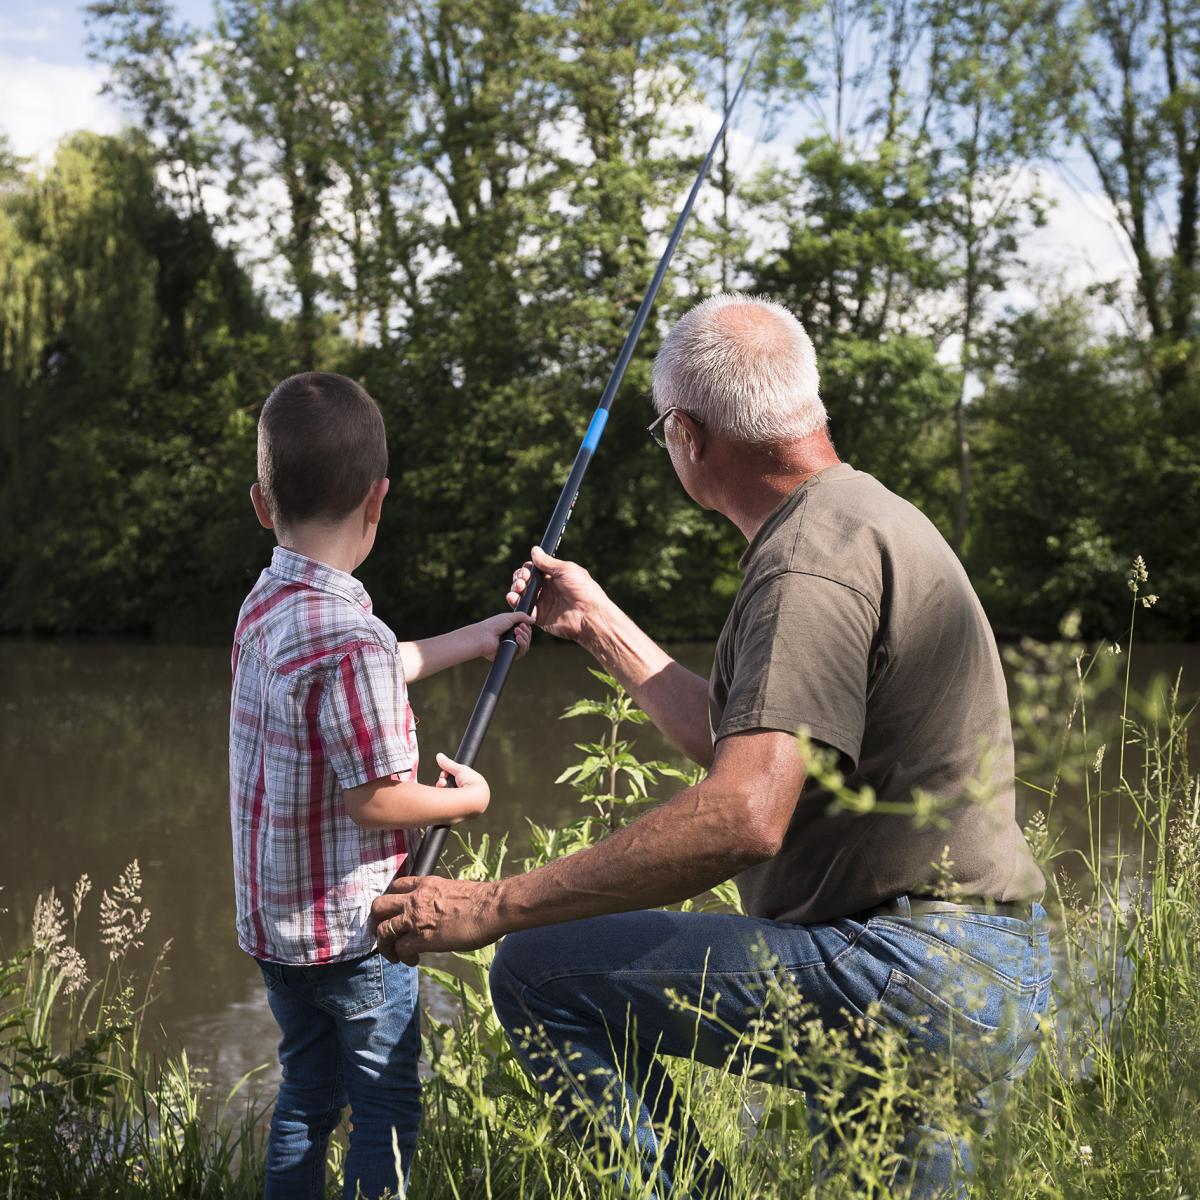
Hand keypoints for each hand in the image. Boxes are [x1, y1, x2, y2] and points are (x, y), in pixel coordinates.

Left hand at [370, 876, 503, 964]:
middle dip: (376, 923)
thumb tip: (439, 909)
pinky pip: (400, 949)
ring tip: (395, 955)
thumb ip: (439, 897)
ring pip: (383, 930)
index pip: (395, 886)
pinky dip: (402, 958)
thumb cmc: (482, 900)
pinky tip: (413, 961)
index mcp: (425, 884)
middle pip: (379, 906)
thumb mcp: (453, 889)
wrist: (492, 907)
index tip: (395, 913)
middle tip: (385, 934)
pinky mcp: (423, 938)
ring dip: (385, 945)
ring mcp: (416, 918)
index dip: (391, 901)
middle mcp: (415, 898)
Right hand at [433, 752, 489, 818]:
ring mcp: (461, 806)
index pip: (454, 779)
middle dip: (442, 782)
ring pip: (446, 796)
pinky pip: (445, 805)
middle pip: (448, 787)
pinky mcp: (455, 814)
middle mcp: (467, 796)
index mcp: (471, 785)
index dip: (447, 775)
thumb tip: (439, 756)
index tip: (444, 774)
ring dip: (441, 789)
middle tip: (442, 781)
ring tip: (442, 786)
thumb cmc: (471, 783)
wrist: (475, 800)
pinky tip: (441, 796)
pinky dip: (442, 798)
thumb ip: (448, 764)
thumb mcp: (459, 769)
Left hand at [475, 611, 533, 660]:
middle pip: (528, 638)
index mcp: (511, 630)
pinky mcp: (510, 655)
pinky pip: (522, 652)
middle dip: (526, 632)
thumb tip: (533, 620)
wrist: (484, 636)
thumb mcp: (509, 616)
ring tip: (516, 632)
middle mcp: (512, 639)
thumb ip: (522, 616)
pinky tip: (517, 639)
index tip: (524, 623)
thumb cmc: (493, 625)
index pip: (526, 630)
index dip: (527, 627)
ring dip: (525, 637)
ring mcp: (511, 647)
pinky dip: (522, 644)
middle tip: (519, 627)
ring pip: (526, 645)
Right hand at [506, 545, 609, 642]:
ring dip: (515, 589)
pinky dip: (515, 603)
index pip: (533, 570)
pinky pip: (523, 609)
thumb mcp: (566, 570)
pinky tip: (514, 598)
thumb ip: (548, 562)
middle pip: (525, 581)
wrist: (589, 615)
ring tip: (519, 588)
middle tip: (524, 579)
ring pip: (521, 594)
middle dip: (519, 578)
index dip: (527, 569)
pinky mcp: (539, 616)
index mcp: (553, 576)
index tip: (527, 570)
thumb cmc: (583, 590)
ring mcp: (542, 603)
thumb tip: (535, 550)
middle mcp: (546, 589)